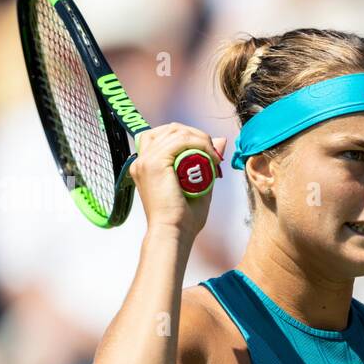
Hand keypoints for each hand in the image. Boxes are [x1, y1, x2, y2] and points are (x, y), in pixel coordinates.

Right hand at [130, 123, 224, 238]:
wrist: (173, 233)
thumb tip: (221, 141)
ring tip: (214, 156)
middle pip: (169, 129)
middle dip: (195, 134)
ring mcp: (146, 160)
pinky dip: (200, 144)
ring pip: (176, 132)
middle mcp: (142, 160)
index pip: (163, 135)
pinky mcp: (154, 163)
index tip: (208, 150)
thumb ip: (206, 162)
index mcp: (146, 165)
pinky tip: (212, 157)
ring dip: (200, 139)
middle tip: (214, 152)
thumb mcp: (199, 183)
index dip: (188, 136)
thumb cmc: (184, 218)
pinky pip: (181, 141)